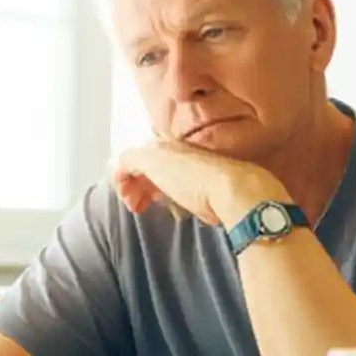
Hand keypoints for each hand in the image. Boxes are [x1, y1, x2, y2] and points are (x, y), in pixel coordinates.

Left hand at [113, 140, 288, 227]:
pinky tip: (129, 202)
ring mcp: (161, 149)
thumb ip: (199, 197)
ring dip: (130, 186)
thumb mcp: (210, 197)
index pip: (163, 162)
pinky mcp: (149, 158)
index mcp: (190, 152)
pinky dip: (121, 183)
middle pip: (145, 161)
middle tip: (141, 205)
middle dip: (140, 184)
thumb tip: (202, 209)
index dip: (155, 182)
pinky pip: (123, 163)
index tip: (157, 201)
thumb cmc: (229, 197)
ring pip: (133, 162)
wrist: (234, 189)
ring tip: (135, 207)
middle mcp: (173, 146)